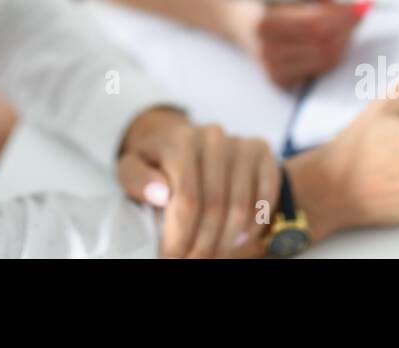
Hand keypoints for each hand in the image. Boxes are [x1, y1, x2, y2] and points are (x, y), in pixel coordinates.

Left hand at [117, 107, 280, 257]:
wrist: (188, 142)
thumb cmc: (157, 163)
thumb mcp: (133, 167)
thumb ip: (136, 179)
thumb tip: (160, 195)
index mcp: (180, 140)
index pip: (186, 200)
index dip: (181, 236)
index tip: (172, 258)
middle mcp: (213, 136)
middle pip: (215, 207)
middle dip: (204, 245)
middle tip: (194, 262)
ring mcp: (240, 143)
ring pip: (241, 207)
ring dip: (228, 241)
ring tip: (214, 255)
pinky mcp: (262, 151)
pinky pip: (266, 198)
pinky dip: (254, 225)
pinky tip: (238, 239)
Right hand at [211, 0, 365, 87]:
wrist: (235, 17)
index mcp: (264, 23)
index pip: (316, 23)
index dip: (344, 14)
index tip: (364, 2)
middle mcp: (266, 51)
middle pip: (324, 43)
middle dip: (347, 26)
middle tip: (358, 10)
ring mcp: (272, 69)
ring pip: (326, 59)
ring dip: (343, 39)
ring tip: (343, 21)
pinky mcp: (279, 81)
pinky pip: (320, 69)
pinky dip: (331, 52)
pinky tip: (328, 37)